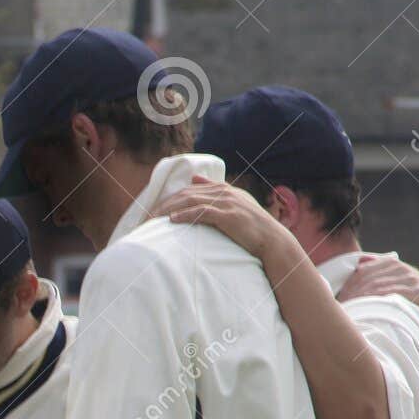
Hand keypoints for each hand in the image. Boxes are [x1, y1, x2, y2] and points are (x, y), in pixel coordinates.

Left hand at [150, 176, 287, 263]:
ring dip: (169, 210)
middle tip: (147, 217)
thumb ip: (214, 191)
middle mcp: (224, 193)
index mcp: (223, 190)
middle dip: (164, 205)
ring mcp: (227, 203)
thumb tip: (193, 180)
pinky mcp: (228, 215)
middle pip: (186, 195)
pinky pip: (202, 212)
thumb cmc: (250, 226)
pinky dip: (186, 215)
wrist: (271, 239)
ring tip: (153, 219)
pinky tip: (172, 221)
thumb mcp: (233, 203)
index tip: (153, 211)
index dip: (170, 199)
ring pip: (191, 202)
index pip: (189, 190)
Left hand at [337, 253, 418, 334]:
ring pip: (374, 287)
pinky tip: (364, 312)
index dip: (346, 287)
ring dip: (357, 301)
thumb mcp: (397, 284)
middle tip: (338, 311)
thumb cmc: (416, 299)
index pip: (360, 272)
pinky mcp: (416, 290)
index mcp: (391, 264)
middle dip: (348, 295)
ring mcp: (408, 278)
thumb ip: (379, 276)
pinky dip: (374, 303)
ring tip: (347, 314)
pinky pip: (389, 294)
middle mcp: (399, 267)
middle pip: (365, 279)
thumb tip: (357, 267)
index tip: (335, 302)